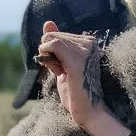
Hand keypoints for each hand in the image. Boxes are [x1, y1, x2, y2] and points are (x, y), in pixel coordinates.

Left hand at [36, 21, 135, 135]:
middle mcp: (90, 43)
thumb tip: (48, 23)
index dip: (51, 49)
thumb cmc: (76, 93)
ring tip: (56, 69)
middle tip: (55, 68)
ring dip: (46, 53)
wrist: (89, 112)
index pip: (59, 35)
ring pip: (53, 39)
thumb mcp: (61, 65)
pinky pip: (55, 45)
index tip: (57, 65)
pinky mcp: (77, 60)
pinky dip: (46, 52)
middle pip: (55, 35)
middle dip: (47, 50)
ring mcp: (85, 51)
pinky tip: (49, 64)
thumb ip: (56, 45)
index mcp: (89, 43)